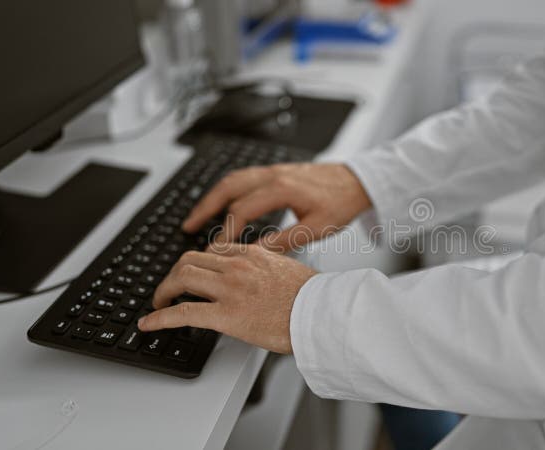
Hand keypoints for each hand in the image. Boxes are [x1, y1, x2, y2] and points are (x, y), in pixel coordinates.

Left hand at [137, 244, 317, 353]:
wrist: (323, 314)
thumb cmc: (313, 298)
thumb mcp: (288, 270)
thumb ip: (267, 269)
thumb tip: (258, 280)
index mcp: (253, 254)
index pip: (212, 251)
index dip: (195, 263)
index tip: (189, 275)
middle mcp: (237, 266)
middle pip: (188, 260)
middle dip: (172, 275)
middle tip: (168, 289)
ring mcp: (230, 289)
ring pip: (181, 278)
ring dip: (163, 291)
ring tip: (158, 304)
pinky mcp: (226, 315)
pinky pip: (182, 312)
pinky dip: (159, 318)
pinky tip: (149, 324)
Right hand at [182, 163, 371, 252]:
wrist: (357, 181)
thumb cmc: (341, 203)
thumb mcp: (316, 228)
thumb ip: (285, 241)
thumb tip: (257, 254)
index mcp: (282, 189)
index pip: (242, 210)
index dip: (226, 231)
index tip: (215, 250)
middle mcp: (273, 175)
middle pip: (228, 188)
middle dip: (205, 207)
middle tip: (188, 226)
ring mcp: (272, 171)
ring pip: (232, 180)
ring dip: (212, 197)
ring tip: (197, 216)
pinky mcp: (275, 172)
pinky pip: (242, 178)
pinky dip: (226, 190)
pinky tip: (220, 203)